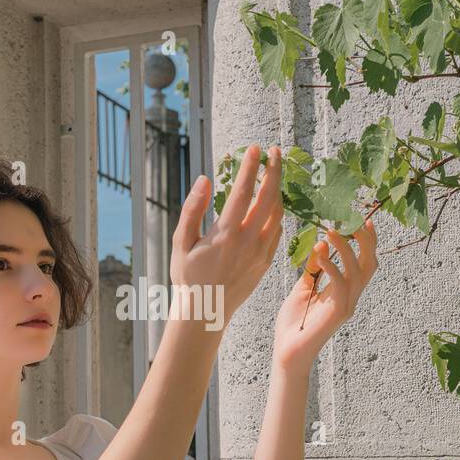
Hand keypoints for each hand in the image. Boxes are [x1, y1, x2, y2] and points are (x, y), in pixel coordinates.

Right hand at [170, 144, 283, 331]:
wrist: (205, 311)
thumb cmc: (188, 276)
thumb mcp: (181, 241)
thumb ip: (193, 208)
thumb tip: (205, 179)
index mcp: (226, 234)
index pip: (243, 192)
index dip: (250, 167)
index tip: (254, 148)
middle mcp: (248, 242)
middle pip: (269, 198)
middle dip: (274, 171)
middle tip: (275, 151)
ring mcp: (260, 253)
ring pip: (278, 214)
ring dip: (278, 190)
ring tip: (273, 172)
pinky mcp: (266, 263)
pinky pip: (277, 231)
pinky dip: (277, 212)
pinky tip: (272, 203)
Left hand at [272, 219, 378, 373]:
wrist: (287, 352)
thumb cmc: (294, 323)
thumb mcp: (303, 288)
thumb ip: (314, 268)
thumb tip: (321, 243)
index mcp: (345, 290)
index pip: (365, 261)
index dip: (368, 241)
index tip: (363, 219)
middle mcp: (351, 296)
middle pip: (370, 263)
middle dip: (365, 240)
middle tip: (351, 219)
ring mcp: (347, 305)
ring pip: (358, 270)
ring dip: (346, 248)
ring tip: (331, 230)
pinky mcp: (338, 313)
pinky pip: (341, 285)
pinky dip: (333, 266)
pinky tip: (321, 253)